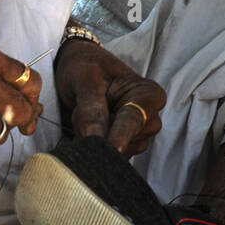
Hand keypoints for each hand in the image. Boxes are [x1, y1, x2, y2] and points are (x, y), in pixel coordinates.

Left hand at [54, 39, 164, 155]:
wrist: (76, 71)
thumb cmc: (85, 66)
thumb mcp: (85, 79)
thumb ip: (90, 108)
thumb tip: (95, 139)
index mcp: (149, 95)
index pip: (134, 119)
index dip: (120, 135)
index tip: (112, 150)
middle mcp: (149, 118)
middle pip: (126, 140)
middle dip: (98, 132)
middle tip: (79, 109)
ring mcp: (136, 136)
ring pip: (114, 152)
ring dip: (91, 138)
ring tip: (82, 112)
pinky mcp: (122, 147)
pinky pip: (107, 157)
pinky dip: (91, 146)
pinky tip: (83, 127)